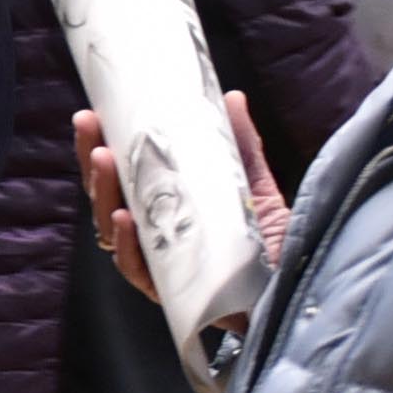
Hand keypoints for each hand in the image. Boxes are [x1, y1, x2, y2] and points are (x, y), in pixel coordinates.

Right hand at [76, 91, 285, 306]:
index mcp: (162, 212)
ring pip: (112, 233)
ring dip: (104, 196)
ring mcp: (159, 267)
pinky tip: (123, 221)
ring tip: (106, 163)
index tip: (91, 115)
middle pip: (106, 202)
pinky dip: (127, 246)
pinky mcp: (173, 294)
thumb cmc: (272, 246)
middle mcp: (153, 240)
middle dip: (94, 164)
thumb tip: (231, 97)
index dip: (100, 148)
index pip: (120, 179)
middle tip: (91, 130)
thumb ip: (241, 146)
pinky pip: (138, 270)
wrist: (300, 288)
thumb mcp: (254, 187)